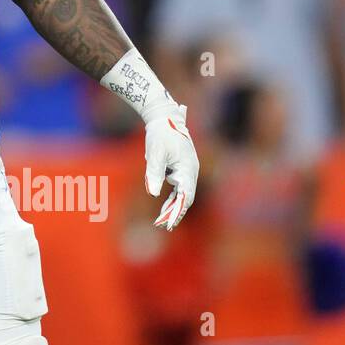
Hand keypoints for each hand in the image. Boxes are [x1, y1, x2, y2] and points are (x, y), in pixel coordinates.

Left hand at [143, 104, 198, 230]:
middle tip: (161, 226)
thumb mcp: (155, 154)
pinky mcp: (181, 169)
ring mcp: (187, 171)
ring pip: (182, 195)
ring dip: (173, 208)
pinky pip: (179, 189)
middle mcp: (191, 172)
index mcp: (188, 169)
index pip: (185, 197)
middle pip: (185, 198)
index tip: (168, 224)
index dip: (177, 212)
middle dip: (174, 213)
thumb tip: (154, 194)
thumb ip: (154, 174)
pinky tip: (165, 208)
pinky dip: (172, 199)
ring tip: (162, 222)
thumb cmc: (160, 134)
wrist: (164, 117)